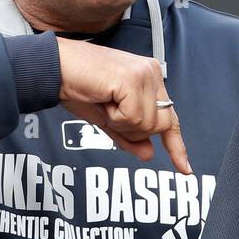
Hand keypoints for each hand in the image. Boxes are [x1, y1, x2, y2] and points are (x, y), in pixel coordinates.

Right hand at [56, 37, 190, 173]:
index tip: (185, 169)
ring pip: (148, 124)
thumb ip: (129, 136)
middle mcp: (151, 73)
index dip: (176, 145)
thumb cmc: (77, 87)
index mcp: (150, 78)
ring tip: (105, 103)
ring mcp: (144, 74)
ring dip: (121, 123)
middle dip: (134, 131)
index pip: (170, 117)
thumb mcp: (107, 119)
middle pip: (161, 125)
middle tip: (111, 113)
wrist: (53, 69)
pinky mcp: (132, 79)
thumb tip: (149, 154)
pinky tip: (104, 100)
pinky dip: (115, 117)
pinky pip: (133, 117)